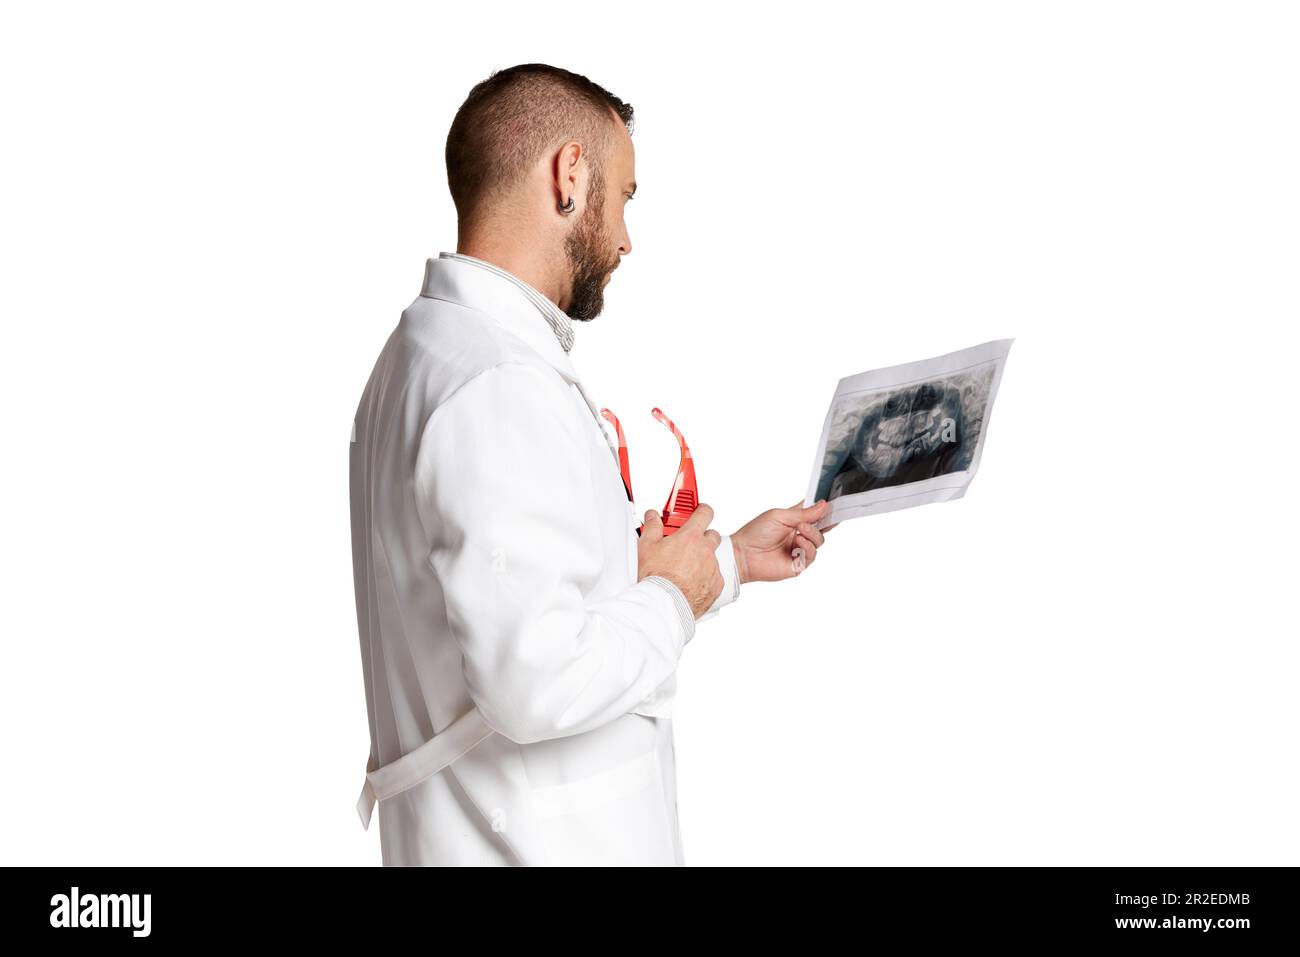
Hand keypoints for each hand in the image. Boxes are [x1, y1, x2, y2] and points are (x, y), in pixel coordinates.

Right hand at [637, 503, 724, 617]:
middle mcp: (705, 551)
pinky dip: (706, 578)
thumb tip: (653, 517)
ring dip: (702, 559)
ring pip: (712, 558)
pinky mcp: (716, 586)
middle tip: (687, 543)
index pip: (704, 513)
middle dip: (702, 537)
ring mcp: (713, 568)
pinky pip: (715, 577)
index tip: (699, 511)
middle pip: (712, 535)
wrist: (663, 605)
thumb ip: (652, 527)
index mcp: (690, 537)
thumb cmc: (654, 577)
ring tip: (684, 569)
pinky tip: (691, 583)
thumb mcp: (646, 546)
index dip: (702, 510)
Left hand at [731, 499, 835, 583]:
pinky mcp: (798, 564)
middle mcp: (799, 534)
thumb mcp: (780, 516)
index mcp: (795, 520)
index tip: (835, 504)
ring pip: (819, 541)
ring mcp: (799, 549)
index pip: (816, 514)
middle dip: (825, 521)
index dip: (826, 510)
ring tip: (800, 530)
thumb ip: (803, 513)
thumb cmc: (756, 533)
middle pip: (822, 528)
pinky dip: (807, 547)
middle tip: (822, 514)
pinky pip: (812, 555)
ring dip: (812, 533)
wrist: (743, 554)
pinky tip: (798, 541)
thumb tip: (823, 505)